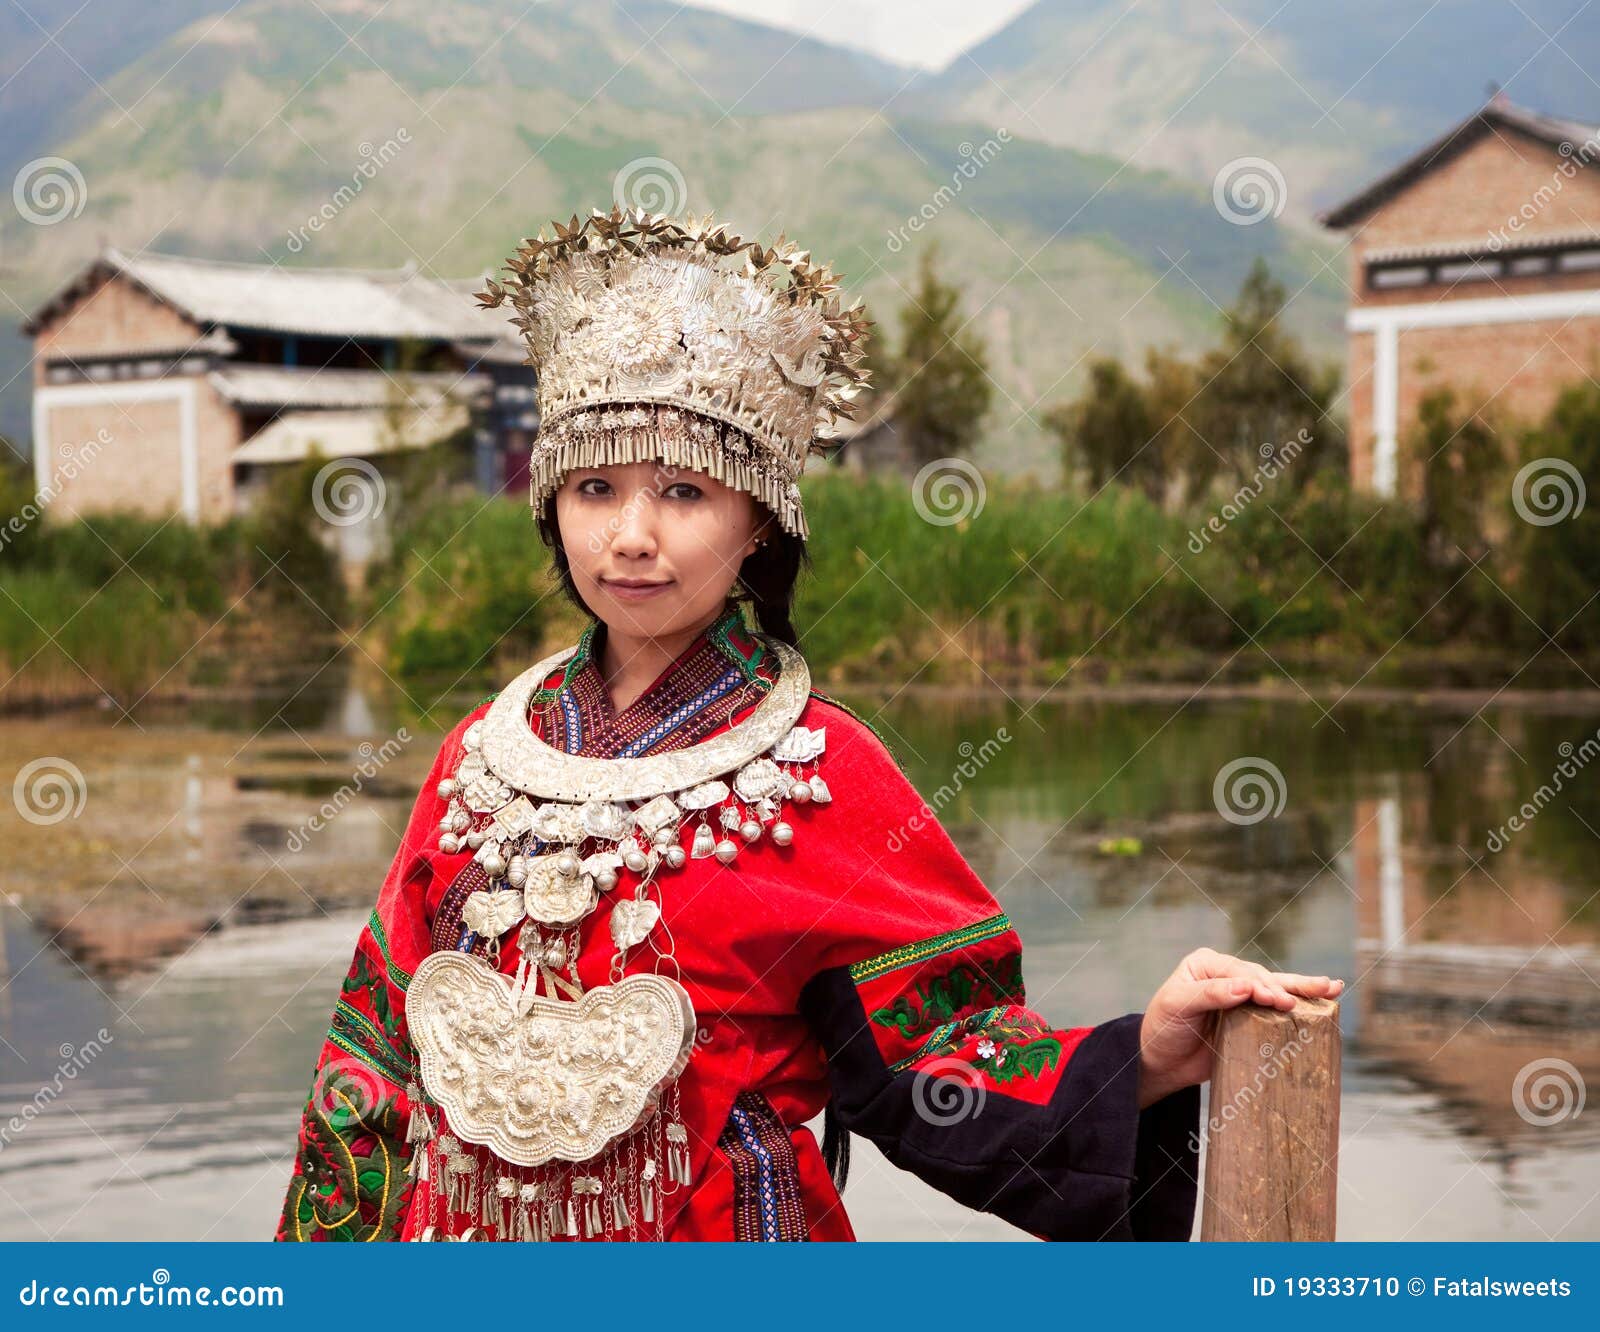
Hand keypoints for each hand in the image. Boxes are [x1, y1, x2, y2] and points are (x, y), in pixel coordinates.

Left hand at [1136, 948, 1343, 1108]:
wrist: (1161, 1059)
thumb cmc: (1163, 1028)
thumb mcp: (1177, 1006)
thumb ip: (1210, 994)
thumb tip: (1245, 986)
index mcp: (1206, 965)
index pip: (1239, 973)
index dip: (1258, 985)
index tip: (1275, 1000)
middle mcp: (1227, 974)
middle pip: (1262, 977)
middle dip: (1285, 987)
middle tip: (1304, 1000)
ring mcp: (1241, 994)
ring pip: (1277, 986)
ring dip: (1304, 988)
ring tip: (1332, 987)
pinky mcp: (1251, 1016)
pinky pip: (1277, 1006)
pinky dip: (1300, 1001)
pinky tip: (1326, 996)